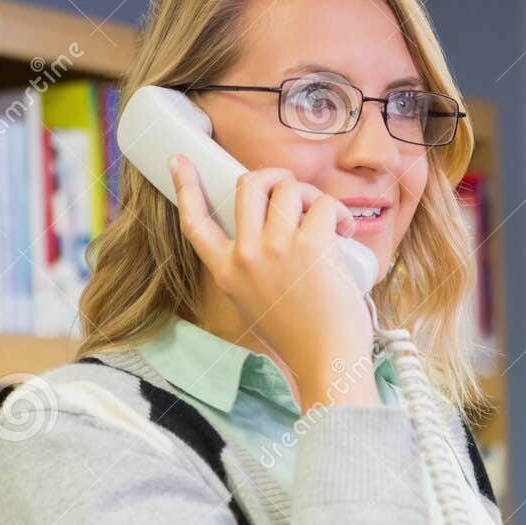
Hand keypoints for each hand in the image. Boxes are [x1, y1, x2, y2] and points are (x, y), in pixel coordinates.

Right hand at [169, 156, 375, 398]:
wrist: (326, 362)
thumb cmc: (301, 339)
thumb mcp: (255, 304)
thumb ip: (253, 270)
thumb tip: (273, 233)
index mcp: (226, 272)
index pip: (195, 222)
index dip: (185, 187)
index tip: (181, 161)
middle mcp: (245, 256)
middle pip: (247, 185)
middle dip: (274, 177)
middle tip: (295, 193)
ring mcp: (275, 248)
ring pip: (287, 187)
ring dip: (310, 194)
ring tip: (327, 219)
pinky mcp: (310, 244)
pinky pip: (323, 203)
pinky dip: (338, 212)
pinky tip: (344, 231)